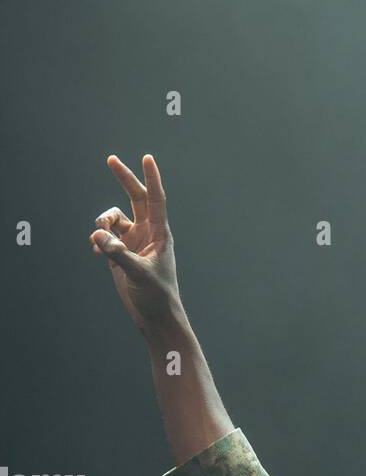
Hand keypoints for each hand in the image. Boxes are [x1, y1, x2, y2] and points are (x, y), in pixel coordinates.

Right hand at [89, 154, 181, 329]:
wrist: (154, 317)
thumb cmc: (157, 295)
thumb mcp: (139, 273)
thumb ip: (118, 254)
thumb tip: (98, 236)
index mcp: (159, 233)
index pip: (155, 199)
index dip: (151, 178)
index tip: (147, 158)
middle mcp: (146, 233)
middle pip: (134, 197)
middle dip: (123, 179)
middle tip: (111, 160)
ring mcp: (132, 242)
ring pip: (113, 218)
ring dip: (102, 223)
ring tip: (100, 241)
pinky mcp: (120, 253)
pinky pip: (104, 237)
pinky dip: (97, 240)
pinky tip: (96, 252)